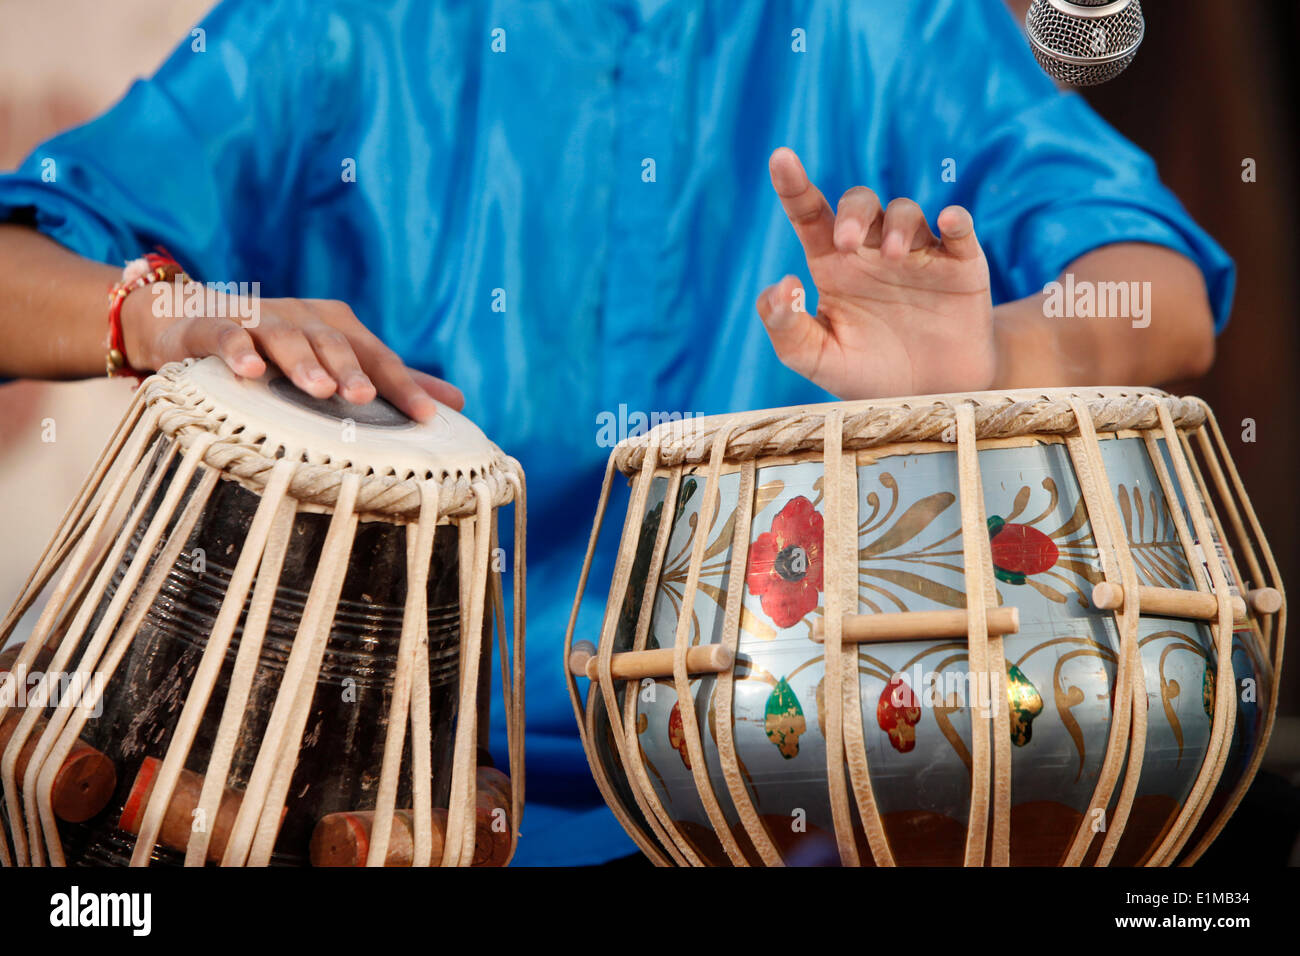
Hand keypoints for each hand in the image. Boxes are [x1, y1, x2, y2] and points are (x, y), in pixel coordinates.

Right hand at [120, 285, 461, 420]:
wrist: (191, 317)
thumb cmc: (276, 348)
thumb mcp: (335, 360)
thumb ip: (391, 379)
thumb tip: (457, 403)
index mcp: (338, 328)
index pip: (379, 358)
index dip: (403, 386)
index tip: (428, 418)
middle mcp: (304, 318)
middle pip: (335, 344)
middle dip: (351, 370)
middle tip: (365, 398)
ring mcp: (259, 318)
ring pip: (285, 337)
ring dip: (302, 361)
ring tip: (319, 389)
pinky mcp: (212, 324)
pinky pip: (226, 334)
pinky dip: (237, 348)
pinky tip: (249, 370)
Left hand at [757, 147, 994, 398]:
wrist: (934, 396)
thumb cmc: (871, 373)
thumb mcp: (819, 361)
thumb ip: (788, 330)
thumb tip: (782, 286)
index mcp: (834, 266)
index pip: (809, 214)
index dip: (793, 184)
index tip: (780, 158)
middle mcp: (873, 251)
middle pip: (859, 204)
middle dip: (853, 213)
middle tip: (846, 244)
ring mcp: (919, 254)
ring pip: (906, 213)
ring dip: (899, 226)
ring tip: (894, 257)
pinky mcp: (961, 265)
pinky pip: (960, 230)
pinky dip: (956, 219)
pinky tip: (950, 220)